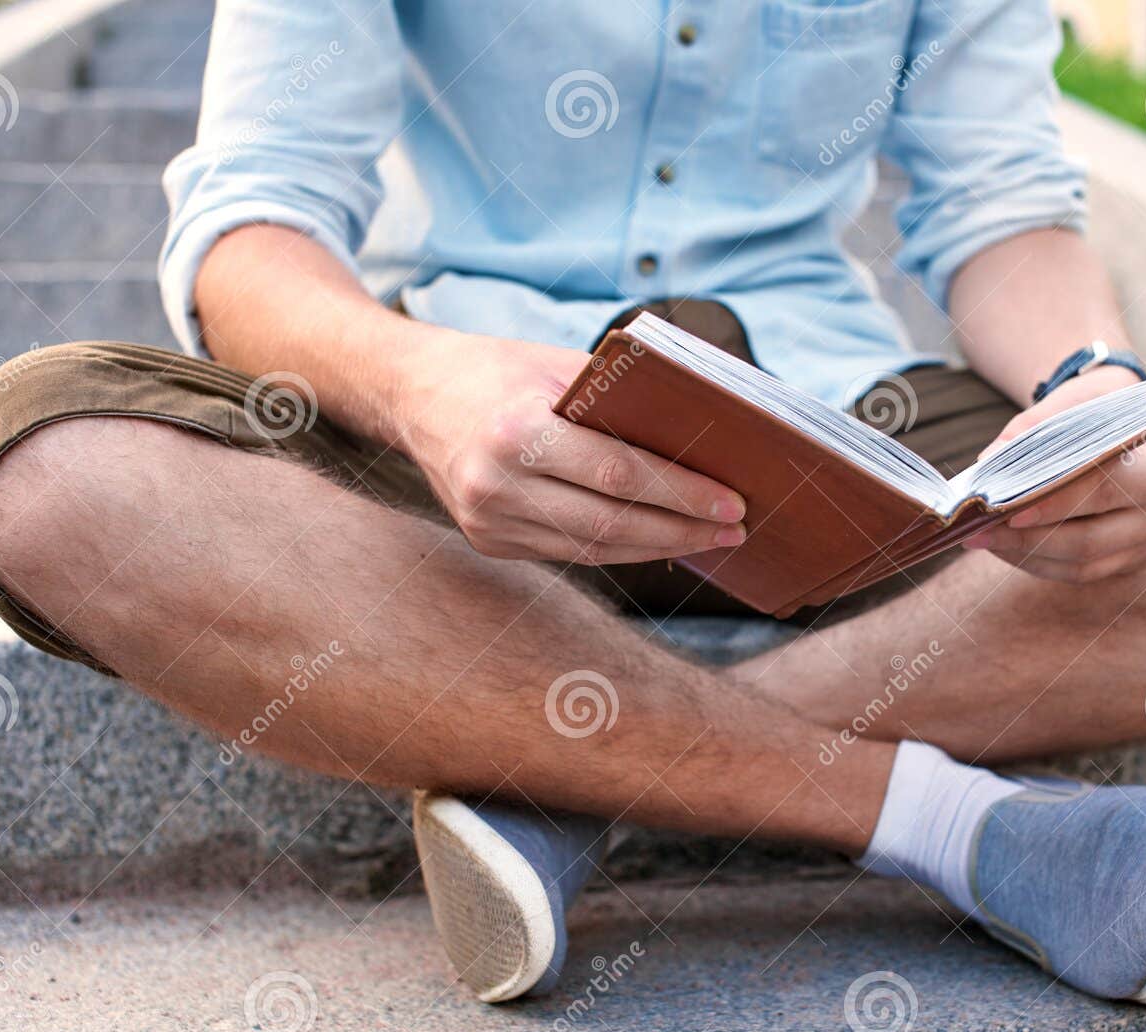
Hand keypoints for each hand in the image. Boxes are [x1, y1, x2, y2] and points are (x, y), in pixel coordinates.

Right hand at [394, 329, 746, 563]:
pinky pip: (569, 552)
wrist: (410, 393)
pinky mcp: (487, 542)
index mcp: (515, 432)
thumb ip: (621, 396)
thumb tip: (704, 428)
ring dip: (658, 546)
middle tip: (735, 529)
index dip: (681, 494)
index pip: (618, 474)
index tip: (732, 502)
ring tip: (708, 538)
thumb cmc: (496, 369)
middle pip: (611, 522)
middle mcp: (496, 485)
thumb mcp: (556, 365)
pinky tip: (659, 540)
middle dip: (682, 529)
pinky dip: (619, 548)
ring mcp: (488, 522)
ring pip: (592, 548)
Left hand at [961, 366, 1145, 583]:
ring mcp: (1145, 542)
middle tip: (977, 530)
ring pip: (1078, 564)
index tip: (1008, 510)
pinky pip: (1075, 572)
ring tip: (981, 537)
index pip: (1101, 492)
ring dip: (1023, 554)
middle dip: (1026, 538)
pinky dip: (1034, 561)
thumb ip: (1030, 431)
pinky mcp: (1125, 561)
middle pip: (1087, 540)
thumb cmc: (1094, 412)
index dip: (1054, 505)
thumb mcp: (1067, 405)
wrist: (1122, 426)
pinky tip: (1004, 545)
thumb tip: (990, 462)